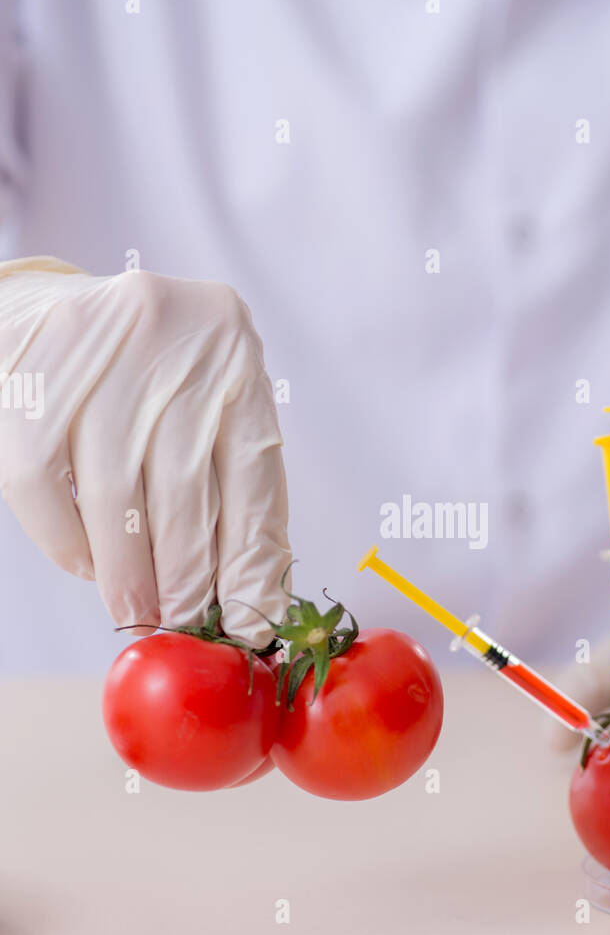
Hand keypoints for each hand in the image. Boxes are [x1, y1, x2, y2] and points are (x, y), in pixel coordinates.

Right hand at [0, 263, 289, 645]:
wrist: (40, 308)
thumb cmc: (139, 378)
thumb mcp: (202, 409)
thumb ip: (229, 488)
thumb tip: (254, 600)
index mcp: (234, 355)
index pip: (254, 478)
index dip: (252, 565)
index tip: (249, 626)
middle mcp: (175, 344)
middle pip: (187, 494)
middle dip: (188, 580)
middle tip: (184, 625)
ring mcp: (100, 354)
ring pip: (117, 498)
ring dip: (129, 574)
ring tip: (137, 610)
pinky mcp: (30, 370)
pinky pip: (43, 485)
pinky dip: (66, 540)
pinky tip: (85, 564)